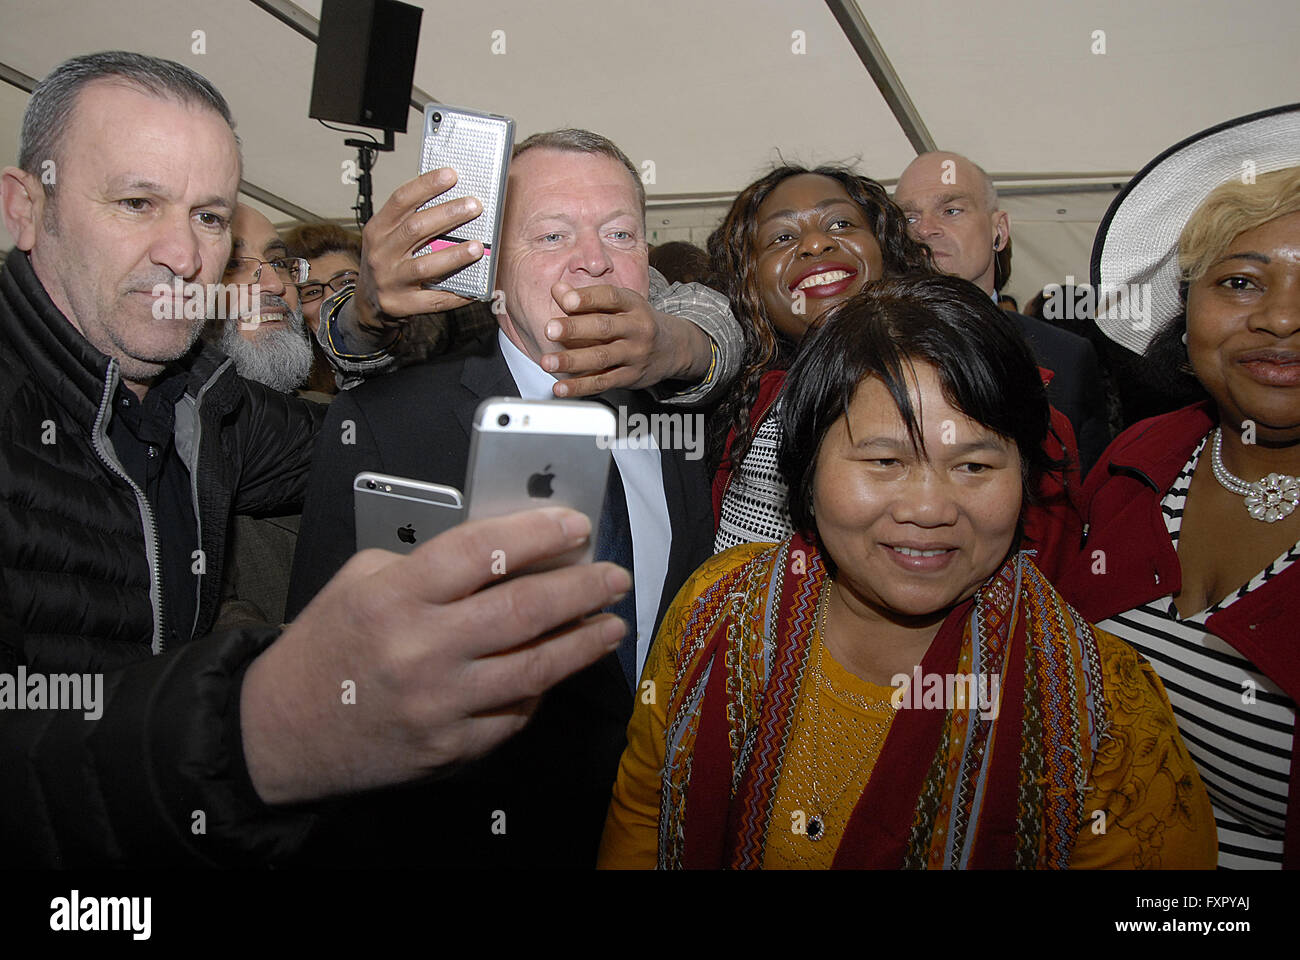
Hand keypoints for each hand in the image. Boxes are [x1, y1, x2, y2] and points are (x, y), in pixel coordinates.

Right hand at [240, 507, 630, 804]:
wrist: (280, 733)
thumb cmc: (325, 647)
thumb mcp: (361, 582)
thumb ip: (428, 566)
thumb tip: (507, 554)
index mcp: (395, 597)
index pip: (483, 552)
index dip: (538, 532)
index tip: (577, 524)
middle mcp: (421, 650)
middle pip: (524, 609)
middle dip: (582, 588)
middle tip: (614, 575)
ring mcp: (439, 704)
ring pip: (536, 668)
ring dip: (583, 642)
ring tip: (610, 624)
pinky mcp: (450, 748)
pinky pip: (515, 714)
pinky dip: (541, 690)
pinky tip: (557, 669)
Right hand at [353, 167, 484, 335]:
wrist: (368, 304)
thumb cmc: (387, 263)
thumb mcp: (388, 237)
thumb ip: (412, 220)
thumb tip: (454, 199)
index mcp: (378, 229)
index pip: (400, 200)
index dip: (426, 186)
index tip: (451, 175)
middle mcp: (381, 253)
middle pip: (415, 228)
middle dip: (448, 215)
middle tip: (474, 206)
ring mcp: (391, 281)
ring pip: (425, 265)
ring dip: (454, 255)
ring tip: (478, 247)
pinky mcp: (401, 305)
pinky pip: (435, 300)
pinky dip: (458, 294)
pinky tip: (477, 288)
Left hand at [540, 282, 711, 397]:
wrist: (673, 348)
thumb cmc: (638, 322)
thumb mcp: (620, 304)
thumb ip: (587, 298)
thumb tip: (557, 289)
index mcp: (633, 305)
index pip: (610, 297)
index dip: (587, 298)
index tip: (565, 299)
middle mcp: (636, 328)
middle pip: (604, 327)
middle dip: (575, 329)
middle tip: (551, 330)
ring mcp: (635, 354)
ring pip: (601, 357)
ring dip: (572, 360)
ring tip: (548, 361)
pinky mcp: (630, 377)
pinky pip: (603, 382)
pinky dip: (580, 386)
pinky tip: (562, 387)